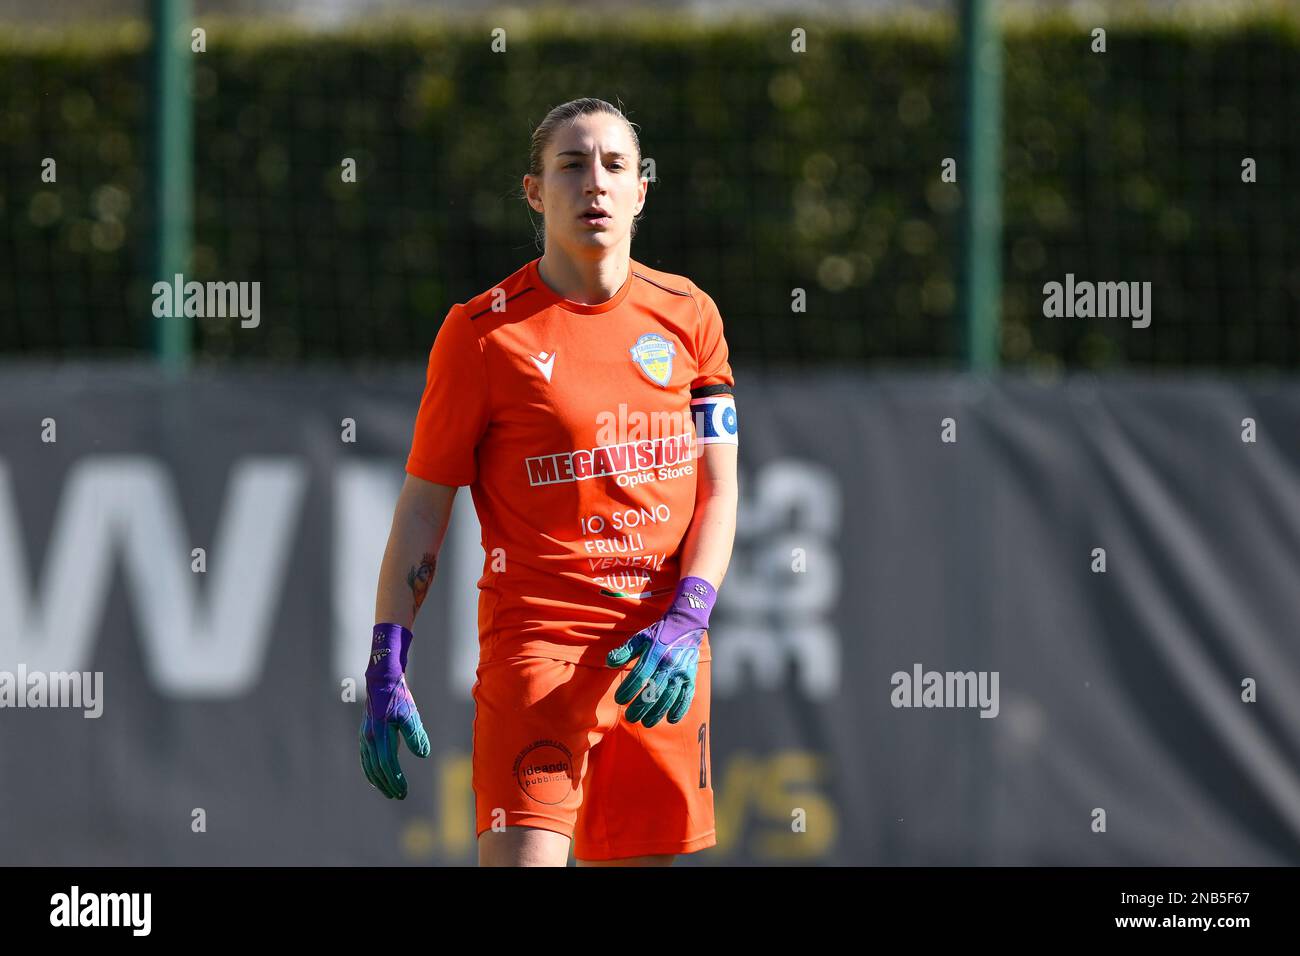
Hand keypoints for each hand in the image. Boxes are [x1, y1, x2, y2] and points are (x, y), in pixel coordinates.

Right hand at [359, 623, 429, 798]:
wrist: (382, 681)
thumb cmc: (398, 697)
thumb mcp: (410, 714)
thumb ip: (416, 735)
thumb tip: (423, 754)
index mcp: (380, 735)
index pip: (387, 764)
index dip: (395, 780)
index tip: (404, 791)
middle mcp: (369, 739)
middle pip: (376, 769)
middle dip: (388, 785)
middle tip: (400, 796)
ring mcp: (364, 737)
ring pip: (369, 766)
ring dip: (379, 781)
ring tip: (389, 792)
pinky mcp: (365, 734)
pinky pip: (365, 759)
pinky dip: (370, 771)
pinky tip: (376, 778)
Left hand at [607, 577, 715, 727]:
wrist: (686, 624)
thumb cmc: (659, 632)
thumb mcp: (640, 637)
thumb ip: (625, 650)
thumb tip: (609, 661)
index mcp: (655, 653)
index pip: (640, 675)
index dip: (629, 689)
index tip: (619, 700)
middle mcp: (669, 664)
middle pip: (654, 690)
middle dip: (641, 707)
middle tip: (631, 717)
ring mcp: (682, 672)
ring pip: (669, 697)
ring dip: (658, 712)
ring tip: (646, 723)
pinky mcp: (691, 676)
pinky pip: (686, 696)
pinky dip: (680, 709)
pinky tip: (671, 720)